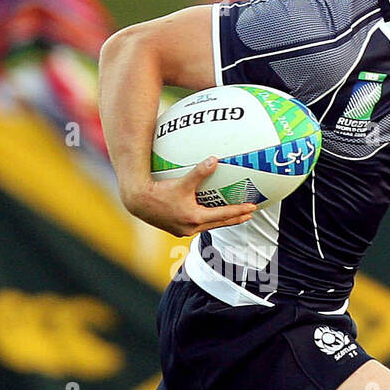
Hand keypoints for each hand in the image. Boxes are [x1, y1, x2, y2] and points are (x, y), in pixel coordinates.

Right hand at [123, 156, 256, 236]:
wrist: (137, 201)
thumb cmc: (158, 191)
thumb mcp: (182, 182)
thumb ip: (199, 172)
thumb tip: (215, 159)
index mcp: (195, 218)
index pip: (224, 215)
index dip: (239, 211)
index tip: (252, 208)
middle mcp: (190, 228)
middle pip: (219, 223)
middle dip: (234, 218)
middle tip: (249, 214)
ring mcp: (182, 230)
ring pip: (208, 225)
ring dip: (221, 220)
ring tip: (231, 215)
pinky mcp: (175, 227)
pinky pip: (195, 223)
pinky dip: (205, 218)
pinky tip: (204, 211)